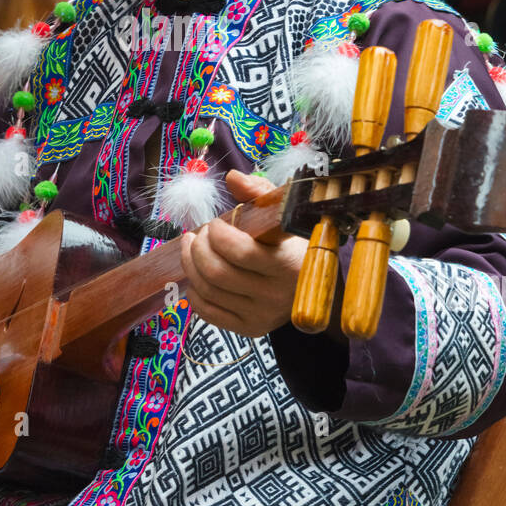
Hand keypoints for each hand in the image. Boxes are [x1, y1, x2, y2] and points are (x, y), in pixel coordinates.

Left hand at [179, 170, 307, 337]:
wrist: (314, 288)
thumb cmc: (293, 244)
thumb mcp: (283, 214)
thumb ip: (259, 193)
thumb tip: (232, 177)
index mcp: (288, 264)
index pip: (241, 251)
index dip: (218, 233)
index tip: (217, 223)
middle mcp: (276, 295)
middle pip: (217, 272)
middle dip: (198, 248)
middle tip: (199, 235)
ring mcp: (262, 315)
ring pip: (208, 290)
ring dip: (191, 264)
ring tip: (192, 248)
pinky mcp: (249, 328)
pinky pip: (208, 312)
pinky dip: (194, 291)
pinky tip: (197, 275)